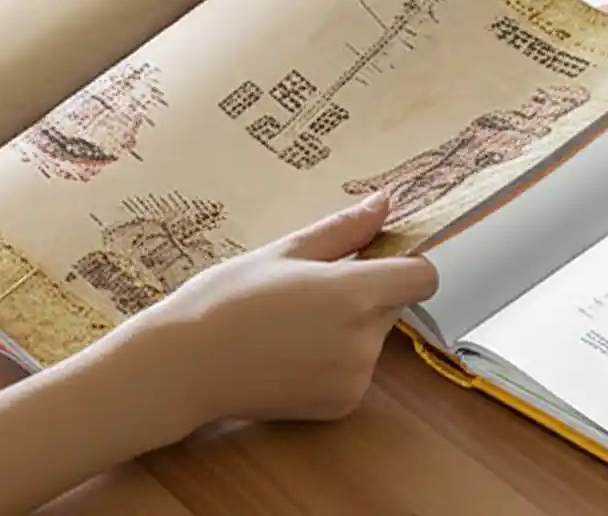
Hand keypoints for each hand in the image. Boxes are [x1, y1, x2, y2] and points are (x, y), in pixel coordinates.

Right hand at [103, 192, 438, 431]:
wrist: (184, 366)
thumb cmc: (226, 299)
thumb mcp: (284, 252)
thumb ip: (345, 229)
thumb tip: (385, 202)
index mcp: (354, 294)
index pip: (424, 276)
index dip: (406, 264)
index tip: (377, 259)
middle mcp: (364, 340)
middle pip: (393, 305)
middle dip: (365, 294)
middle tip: (309, 292)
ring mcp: (355, 378)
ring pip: (373, 338)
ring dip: (349, 328)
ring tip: (291, 325)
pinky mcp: (342, 405)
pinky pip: (356, 370)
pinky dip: (334, 360)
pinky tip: (290, 354)